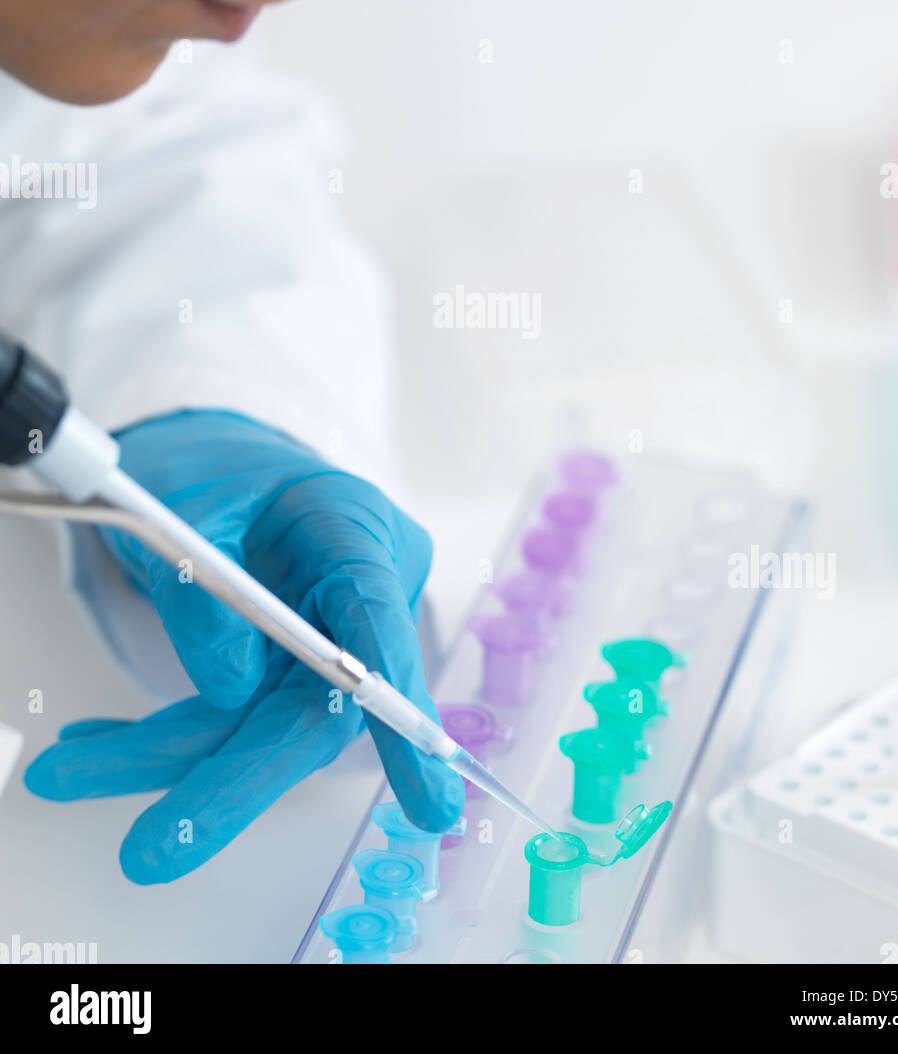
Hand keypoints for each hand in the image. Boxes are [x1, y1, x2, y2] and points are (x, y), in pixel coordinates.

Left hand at [25, 410, 463, 882]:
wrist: (208, 457)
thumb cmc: (211, 463)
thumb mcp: (187, 502)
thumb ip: (204, 587)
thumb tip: (226, 689)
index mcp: (355, 529)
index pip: (379, 624)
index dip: (400, 717)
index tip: (428, 799)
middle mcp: (354, 593)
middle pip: (316, 705)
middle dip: (233, 780)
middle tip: (159, 844)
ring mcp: (321, 634)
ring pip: (260, 722)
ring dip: (163, 757)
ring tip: (66, 771)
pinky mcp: (284, 662)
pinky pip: (231, 712)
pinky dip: (161, 734)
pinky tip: (93, 746)